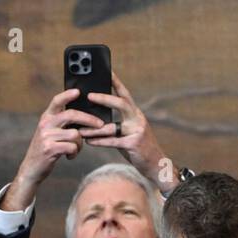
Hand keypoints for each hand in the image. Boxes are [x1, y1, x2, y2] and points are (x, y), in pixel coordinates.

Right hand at [1, 88, 105, 210]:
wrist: (31, 168)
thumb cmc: (46, 150)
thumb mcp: (49, 133)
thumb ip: (60, 124)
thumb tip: (82, 118)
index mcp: (46, 118)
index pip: (56, 101)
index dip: (67, 95)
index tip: (78, 91)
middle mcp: (45, 124)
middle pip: (71, 115)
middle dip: (88, 119)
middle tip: (100, 124)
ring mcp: (46, 136)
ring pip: (75, 134)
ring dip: (79, 144)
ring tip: (75, 149)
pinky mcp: (49, 149)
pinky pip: (72, 147)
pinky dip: (74, 153)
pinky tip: (69, 156)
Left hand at [82, 73, 173, 191]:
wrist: (156, 165)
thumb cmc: (139, 147)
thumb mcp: (130, 131)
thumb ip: (118, 123)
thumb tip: (97, 117)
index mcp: (136, 113)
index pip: (125, 94)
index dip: (116, 82)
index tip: (106, 71)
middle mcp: (137, 119)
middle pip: (121, 103)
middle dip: (105, 98)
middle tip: (90, 96)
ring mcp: (137, 131)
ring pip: (112, 127)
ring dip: (94, 128)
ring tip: (80, 128)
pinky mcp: (134, 144)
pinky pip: (113, 142)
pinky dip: (100, 141)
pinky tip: (89, 141)